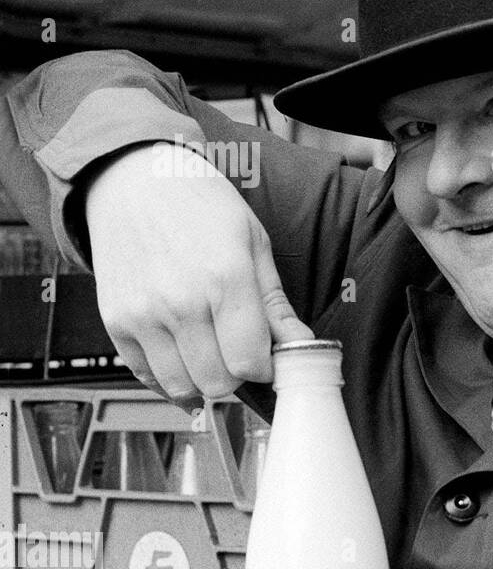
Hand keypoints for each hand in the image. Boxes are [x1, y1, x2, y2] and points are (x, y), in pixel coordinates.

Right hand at [84, 144, 312, 408]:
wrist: (134, 182)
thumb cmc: (200, 205)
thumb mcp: (253, 242)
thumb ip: (275, 302)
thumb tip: (301, 344)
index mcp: (225, 278)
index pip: (250, 361)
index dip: (266, 368)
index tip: (267, 357)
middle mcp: (180, 301)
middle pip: (218, 381)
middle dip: (237, 377)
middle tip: (240, 353)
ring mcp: (143, 314)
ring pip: (181, 386)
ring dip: (203, 381)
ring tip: (212, 353)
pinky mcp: (115, 321)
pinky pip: (146, 375)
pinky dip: (169, 378)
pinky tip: (184, 358)